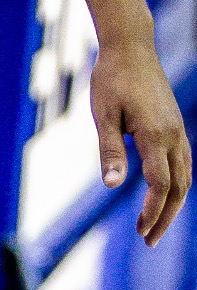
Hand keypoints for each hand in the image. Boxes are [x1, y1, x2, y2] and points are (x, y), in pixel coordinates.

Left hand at [91, 36, 191, 242]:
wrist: (130, 48)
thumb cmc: (111, 80)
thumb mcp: (103, 116)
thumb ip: (110, 151)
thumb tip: (114, 185)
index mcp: (156, 135)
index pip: (160, 185)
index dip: (153, 212)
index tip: (141, 232)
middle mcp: (173, 135)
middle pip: (179, 188)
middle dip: (165, 217)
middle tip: (147, 240)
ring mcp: (178, 130)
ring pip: (185, 177)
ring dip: (172, 204)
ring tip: (153, 225)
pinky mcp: (175, 126)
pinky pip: (183, 163)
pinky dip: (176, 185)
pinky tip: (162, 195)